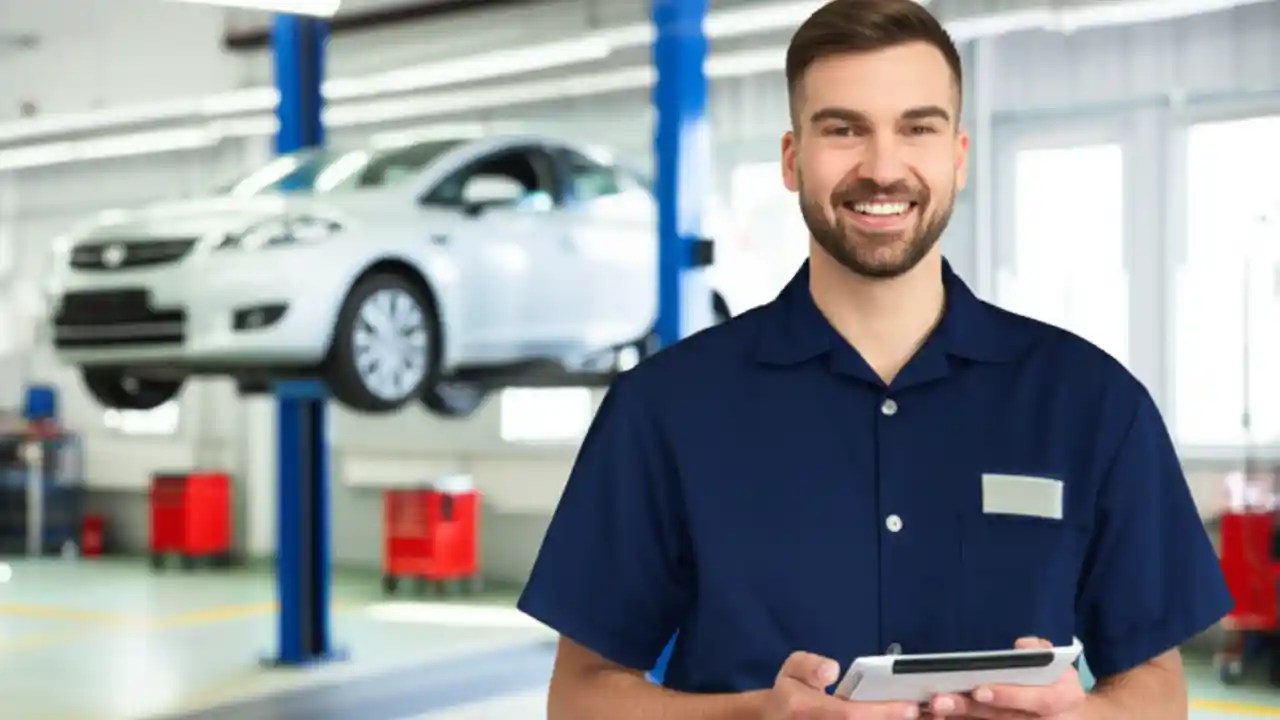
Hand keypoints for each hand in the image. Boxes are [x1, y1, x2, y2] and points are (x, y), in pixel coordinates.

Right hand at [762, 651, 922, 718]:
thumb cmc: (790, 696)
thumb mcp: (791, 671)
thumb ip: (809, 666)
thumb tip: (832, 670)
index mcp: (806, 710)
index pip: (851, 715)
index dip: (883, 712)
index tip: (910, 707)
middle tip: (922, 714)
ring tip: (919, 718)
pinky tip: (897, 719)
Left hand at [922, 638, 1086, 718]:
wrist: (1070, 716)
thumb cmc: (1056, 683)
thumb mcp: (1057, 663)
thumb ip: (1040, 652)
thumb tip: (1021, 646)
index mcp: (1062, 699)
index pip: (1038, 700)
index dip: (1008, 695)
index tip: (980, 690)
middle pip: (1004, 718)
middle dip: (970, 709)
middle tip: (941, 700)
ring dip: (960, 718)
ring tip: (933, 708)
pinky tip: (935, 716)